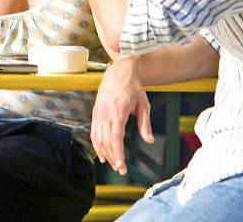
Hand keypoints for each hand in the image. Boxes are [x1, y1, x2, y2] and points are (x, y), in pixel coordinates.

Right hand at [91, 56, 152, 174]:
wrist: (119, 72)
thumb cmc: (133, 87)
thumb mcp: (144, 104)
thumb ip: (145, 123)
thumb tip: (149, 140)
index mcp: (118, 111)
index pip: (115, 137)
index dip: (117, 154)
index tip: (122, 166)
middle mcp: (105, 113)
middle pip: (106, 141)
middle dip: (112, 157)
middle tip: (121, 169)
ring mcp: (98, 113)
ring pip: (97, 138)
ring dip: (104, 153)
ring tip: (113, 164)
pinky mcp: (95, 113)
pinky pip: (94, 132)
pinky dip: (96, 145)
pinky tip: (102, 154)